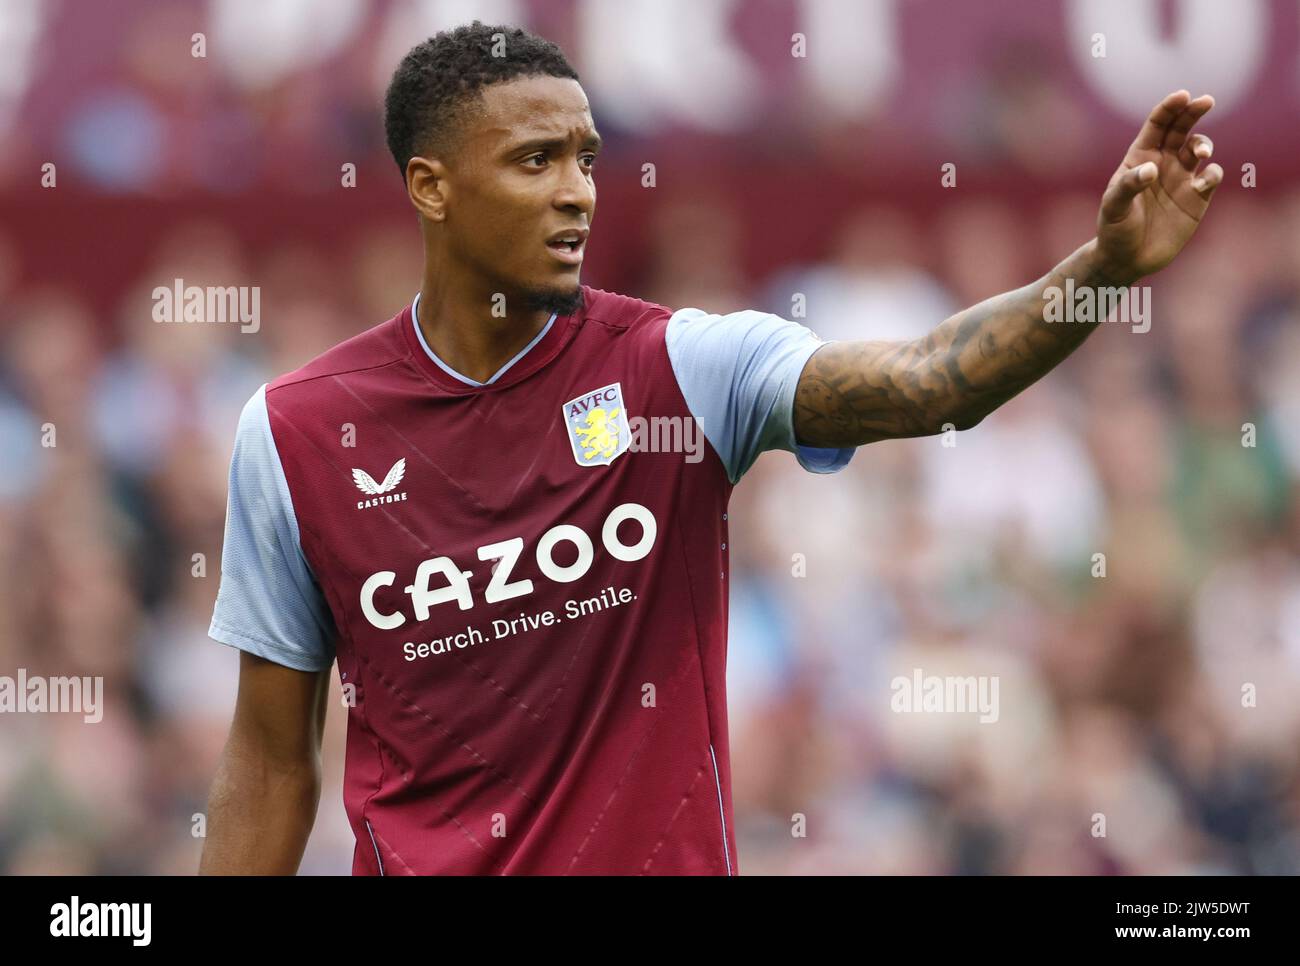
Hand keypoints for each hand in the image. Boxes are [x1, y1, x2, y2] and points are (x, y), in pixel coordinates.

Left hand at [1094, 90, 1222, 285]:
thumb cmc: (1114, 230)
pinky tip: (1202, 183)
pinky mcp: (1197, 197)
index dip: (1170, 108)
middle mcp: (1163, 163)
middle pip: (1182, 128)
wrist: (1127, 259)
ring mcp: (1182, 178)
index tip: (1182, 96)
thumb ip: (1129, 186)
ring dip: (1204, 144)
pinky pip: (1211, 176)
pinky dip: (1212, 174)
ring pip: (1199, 148)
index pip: (1157, 125)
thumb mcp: (1114, 208)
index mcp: (1140, 158)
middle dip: (1194, 111)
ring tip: (1200, 153)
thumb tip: (1151, 170)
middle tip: (1206, 101)